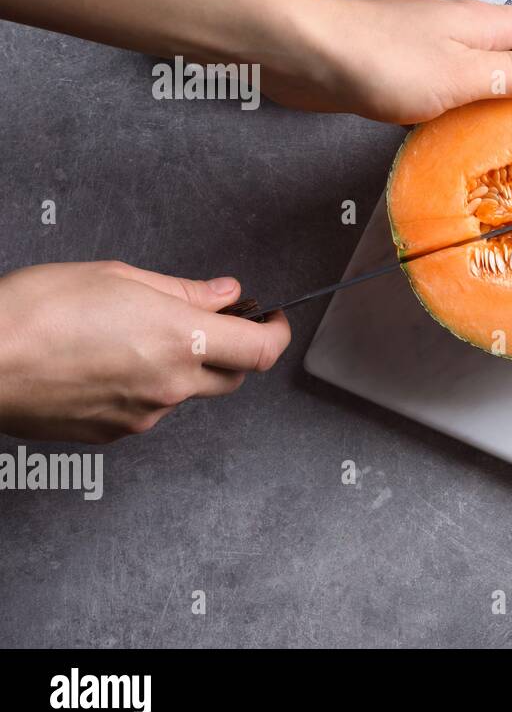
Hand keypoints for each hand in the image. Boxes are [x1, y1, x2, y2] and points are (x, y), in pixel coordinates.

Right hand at [0, 261, 290, 443]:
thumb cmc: (36, 311)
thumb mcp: (119, 278)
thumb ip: (184, 291)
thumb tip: (226, 295)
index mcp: (181, 339)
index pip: (261, 350)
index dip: (276, 333)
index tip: (272, 318)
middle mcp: (171, 383)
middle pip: (232, 375)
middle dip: (232, 349)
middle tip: (209, 323)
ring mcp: (143, 414)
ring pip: (188, 393)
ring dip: (183, 368)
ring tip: (135, 337)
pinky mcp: (114, 433)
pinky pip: (149, 410)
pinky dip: (146, 387)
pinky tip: (110, 363)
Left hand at [266, 0, 511, 123]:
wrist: (305, 55)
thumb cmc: (381, 61)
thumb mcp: (462, 73)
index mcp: (485, 24)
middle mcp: (465, 29)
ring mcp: (435, 47)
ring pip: (491, 65)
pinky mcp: (408, 69)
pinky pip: (460, 83)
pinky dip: (480, 102)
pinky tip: (477, 129)